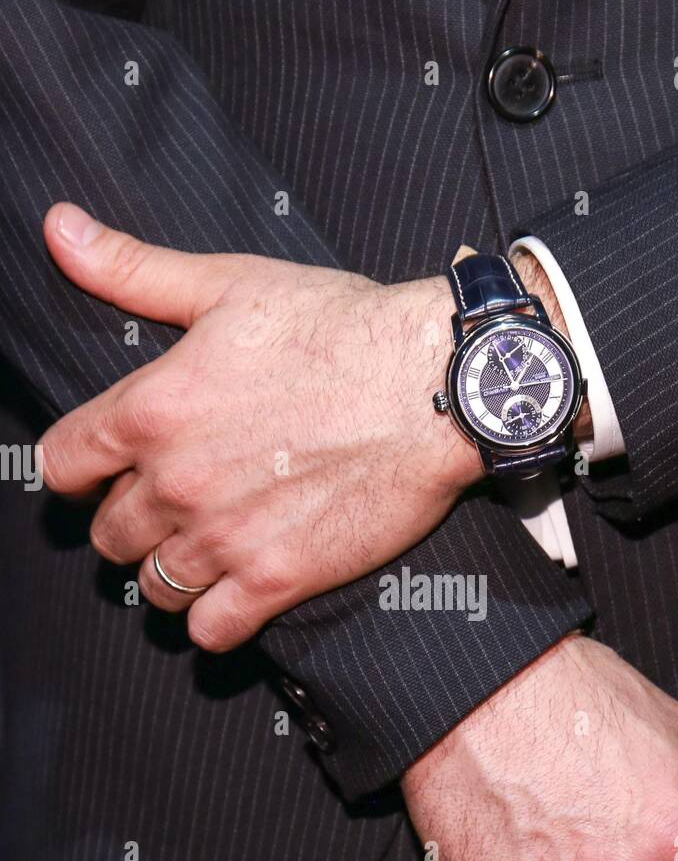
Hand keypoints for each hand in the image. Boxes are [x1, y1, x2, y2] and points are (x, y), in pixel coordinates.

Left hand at [38, 203, 482, 649]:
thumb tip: (60, 230)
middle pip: (107, 535)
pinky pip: (211, 631)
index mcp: (151, 410)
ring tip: (200, 550)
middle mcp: (176, 481)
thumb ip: (134, 270)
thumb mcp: (229, 285)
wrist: (434, 385)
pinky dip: (212, 620)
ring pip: (154, 587)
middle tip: (167, 507)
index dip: (77, 470)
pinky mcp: (277, 578)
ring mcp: (225, 537)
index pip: (61, 465)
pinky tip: (232, 593)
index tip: (102, 470)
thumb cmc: (339, 329)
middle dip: (128, 522)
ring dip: (169, 572)